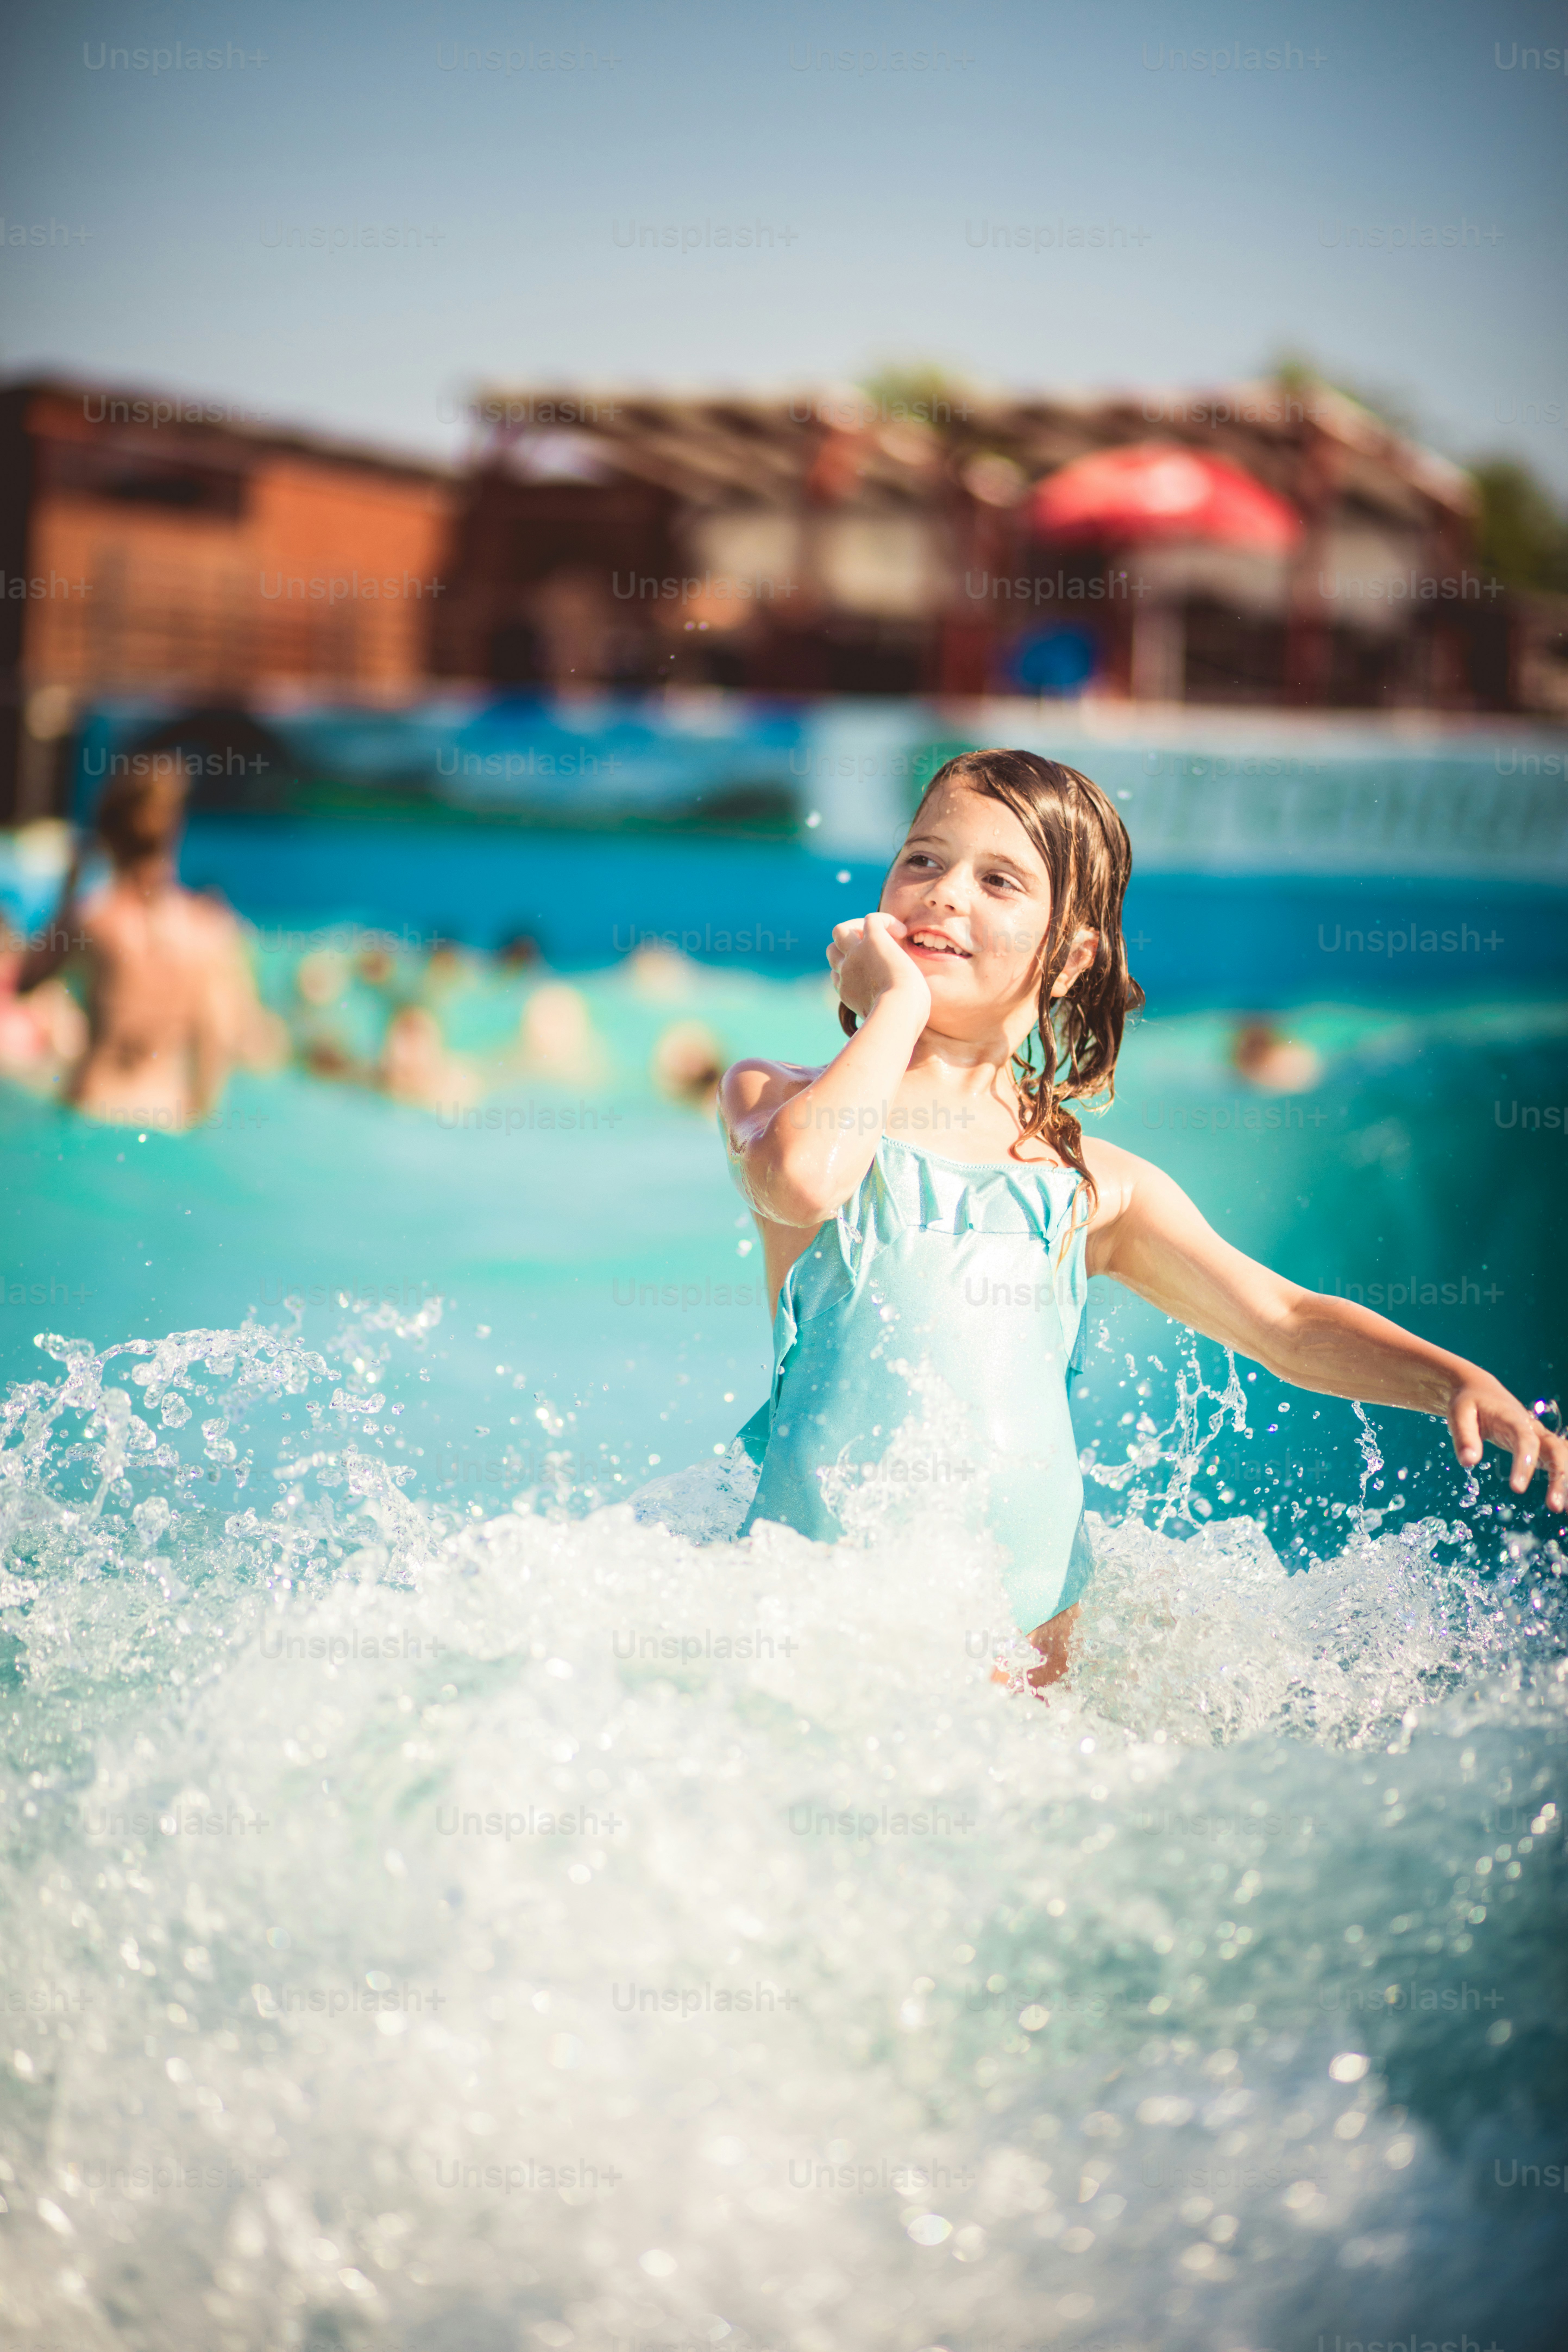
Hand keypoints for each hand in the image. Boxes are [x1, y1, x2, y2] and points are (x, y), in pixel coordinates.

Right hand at [827, 912, 929, 1025]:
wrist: (899, 1011)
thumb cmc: (899, 1022)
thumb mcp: (885, 1021)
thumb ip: (881, 1018)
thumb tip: (885, 1036)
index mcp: (847, 992)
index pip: (837, 976)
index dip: (850, 972)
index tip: (873, 977)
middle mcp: (846, 971)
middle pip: (832, 951)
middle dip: (847, 949)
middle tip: (874, 952)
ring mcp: (856, 954)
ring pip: (841, 930)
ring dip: (857, 928)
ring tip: (882, 936)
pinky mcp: (872, 940)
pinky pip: (872, 918)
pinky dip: (886, 921)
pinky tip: (902, 932)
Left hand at [1447, 1379, 1566, 1509]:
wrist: (1480, 1390)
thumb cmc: (1468, 1402)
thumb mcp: (1459, 1414)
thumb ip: (1464, 1437)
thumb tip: (1468, 1463)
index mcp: (1513, 1418)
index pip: (1525, 1440)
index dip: (1524, 1463)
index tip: (1516, 1489)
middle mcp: (1533, 1428)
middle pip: (1555, 1450)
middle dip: (1559, 1476)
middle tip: (1553, 1507)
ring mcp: (1539, 1437)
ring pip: (1562, 1457)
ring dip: (1566, 1481)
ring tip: (1564, 1510)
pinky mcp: (1539, 1447)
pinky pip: (1558, 1462)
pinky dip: (1564, 1480)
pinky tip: (1565, 1504)